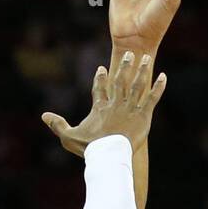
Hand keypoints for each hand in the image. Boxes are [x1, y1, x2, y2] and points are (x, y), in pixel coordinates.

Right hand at [42, 51, 166, 155]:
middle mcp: (115, 103)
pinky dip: (158, 87)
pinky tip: (163, 76)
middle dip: (125, 66)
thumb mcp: (69, 136)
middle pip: (120, 80)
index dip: (100, 78)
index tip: (102, 68)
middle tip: (130, 54)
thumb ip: (57, 125)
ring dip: (141, 70)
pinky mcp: (143, 115)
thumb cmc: (89, 147)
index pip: (99, 88)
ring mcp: (130, 108)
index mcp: (100, 107)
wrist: (109, 154)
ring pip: (136, 85)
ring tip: (145, 58)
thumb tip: (43, 116)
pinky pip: (152, 98)